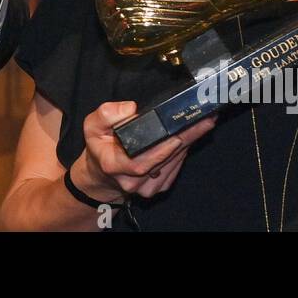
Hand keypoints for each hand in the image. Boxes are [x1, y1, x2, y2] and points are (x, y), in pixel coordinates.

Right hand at [71, 101, 216, 203]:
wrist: (101, 174)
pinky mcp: (158, 188)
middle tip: (205, 120)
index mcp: (114, 166)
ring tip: (203, 123)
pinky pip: (175, 168)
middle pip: (165, 160)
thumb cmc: (99, 147)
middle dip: (186, 138)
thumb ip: (107, 114)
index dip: (162, 150)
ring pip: (174, 163)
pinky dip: (183, 151)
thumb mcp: (92, 126)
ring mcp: (146, 188)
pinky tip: (190, 137)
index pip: (141, 163)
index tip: (178, 136)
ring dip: (189, 143)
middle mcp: (132, 181)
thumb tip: (131, 109)